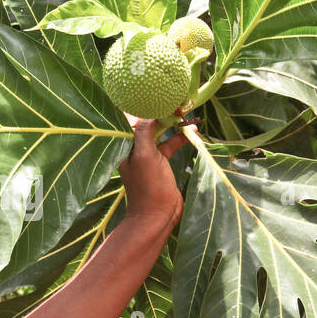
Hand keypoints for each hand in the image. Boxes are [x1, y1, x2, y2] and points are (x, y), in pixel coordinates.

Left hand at [117, 115, 193, 232]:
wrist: (158, 216)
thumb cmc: (149, 187)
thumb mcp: (145, 157)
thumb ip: (144, 133)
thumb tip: (149, 113)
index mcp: (123, 147)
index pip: (132, 120)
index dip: (147, 109)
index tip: (162, 101)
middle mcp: (133, 150)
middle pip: (147, 124)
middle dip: (162, 114)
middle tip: (177, 105)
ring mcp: (147, 157)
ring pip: (160, 134)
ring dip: (173, 125)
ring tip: (188, 116)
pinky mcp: (160, 164)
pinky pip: (169, 145)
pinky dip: (180, 138)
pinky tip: (193, 131)